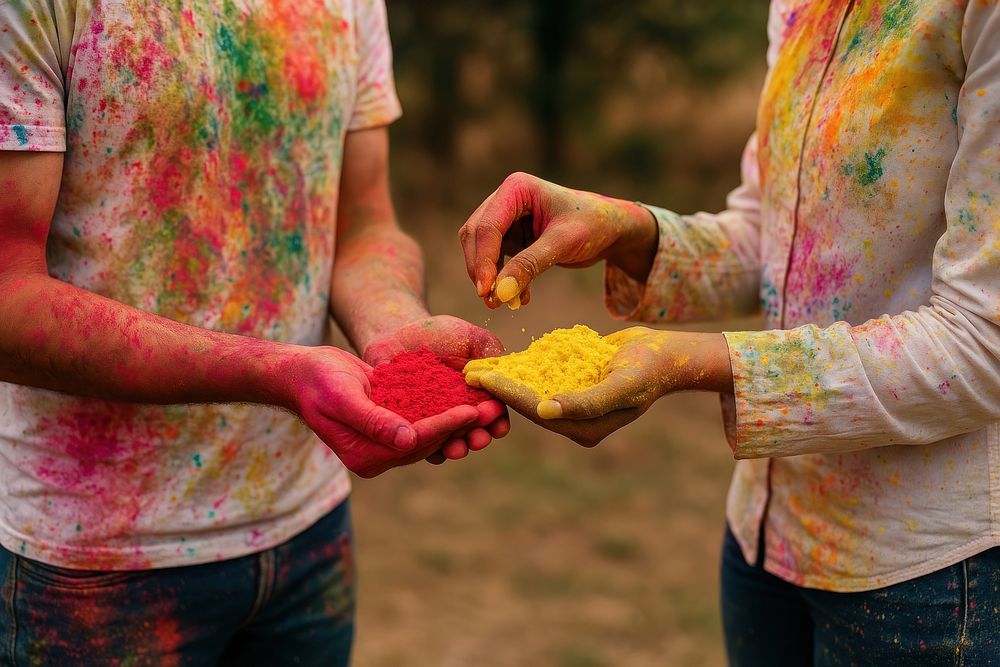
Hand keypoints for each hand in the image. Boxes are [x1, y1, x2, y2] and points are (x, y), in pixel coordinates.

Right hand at [281, 346, 478, 477]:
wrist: (303, 373)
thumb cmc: (317, 383)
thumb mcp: (343, 398)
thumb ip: (373, 421)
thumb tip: (406, 441)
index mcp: (366, 456)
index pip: (414, 442)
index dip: (444, 426)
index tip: (470, 411)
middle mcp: (379, 454)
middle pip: (429, 441)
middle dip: (461, 424)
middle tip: (493, 408)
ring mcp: (386, 441)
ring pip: (432, 432)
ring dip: (460, 419)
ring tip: (490, 405)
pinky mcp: (392, 424)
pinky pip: (424, 419)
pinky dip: (446, 409)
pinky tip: (470, 396)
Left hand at [363, 315, 510, 462]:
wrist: (398, 331)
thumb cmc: (439, 333)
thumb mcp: (470, 337)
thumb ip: (491, 353)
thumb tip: (505, 376)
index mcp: (478, 394)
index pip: (493, 413)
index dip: (498, 422)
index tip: (498, 426)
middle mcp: (459, 411)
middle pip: (474, 432)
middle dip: (479, 439)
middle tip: (478, 439)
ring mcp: (436, 419)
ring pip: (448, 441)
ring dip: (456, 448)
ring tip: (456, 449)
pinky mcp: (411, 423)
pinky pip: (419, 442)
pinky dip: (426, 449)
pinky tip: (429, 449)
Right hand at [458, 172, 657, 308]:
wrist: (610, 228)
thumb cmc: (593, 225)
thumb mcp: (564, 243)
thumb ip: (531, 264)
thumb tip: (499, 293)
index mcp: (517, 188)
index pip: (488, 226)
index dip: (482, 260)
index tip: (486, 291)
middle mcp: (505, 199)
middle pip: (476, 236)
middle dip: (482, 270)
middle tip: (492, 302)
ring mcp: (505, 217)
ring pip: (481, 250)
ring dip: (490, 278)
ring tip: (508, 304)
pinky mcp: (509, 236)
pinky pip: (495, 260)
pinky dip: (503, 280)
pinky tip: (520, 298)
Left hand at [466, 328, 730, 446]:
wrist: (666, 352)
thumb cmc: (649, 370)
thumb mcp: (621, 386)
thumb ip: (586, 402)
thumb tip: (545, 412)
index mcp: (584, 429)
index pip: (538, 411)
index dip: (509, 395)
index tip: (483, 380)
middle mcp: (574, 420)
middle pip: (528, 403)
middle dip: (499, 389)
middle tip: (467, 374)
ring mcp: (572, 403)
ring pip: (530, 390)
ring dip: (505, 379)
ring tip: (475, 366)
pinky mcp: (570, 385)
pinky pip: (540, 377)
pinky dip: (521, 368)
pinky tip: (498, 358)